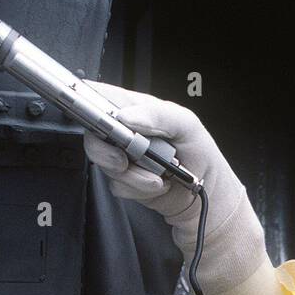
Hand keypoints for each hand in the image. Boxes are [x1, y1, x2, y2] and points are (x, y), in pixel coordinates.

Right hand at [82, 82, 268, 294]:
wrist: (206, 198)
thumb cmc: (200, 154)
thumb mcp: (187, 125)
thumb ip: (157, 114)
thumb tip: (127, 117)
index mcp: (137, 108)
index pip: (101, 96)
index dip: (87, 103)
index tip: (96, 118)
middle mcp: (126, 132)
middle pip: (95, 134)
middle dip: (109, 149)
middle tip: (127, 158)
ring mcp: (124, 158)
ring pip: (105, 163)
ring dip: (132, 174)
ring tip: (158, 176)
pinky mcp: (126, 181)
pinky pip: (117, 184)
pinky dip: (137, 188)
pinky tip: (156, 186)